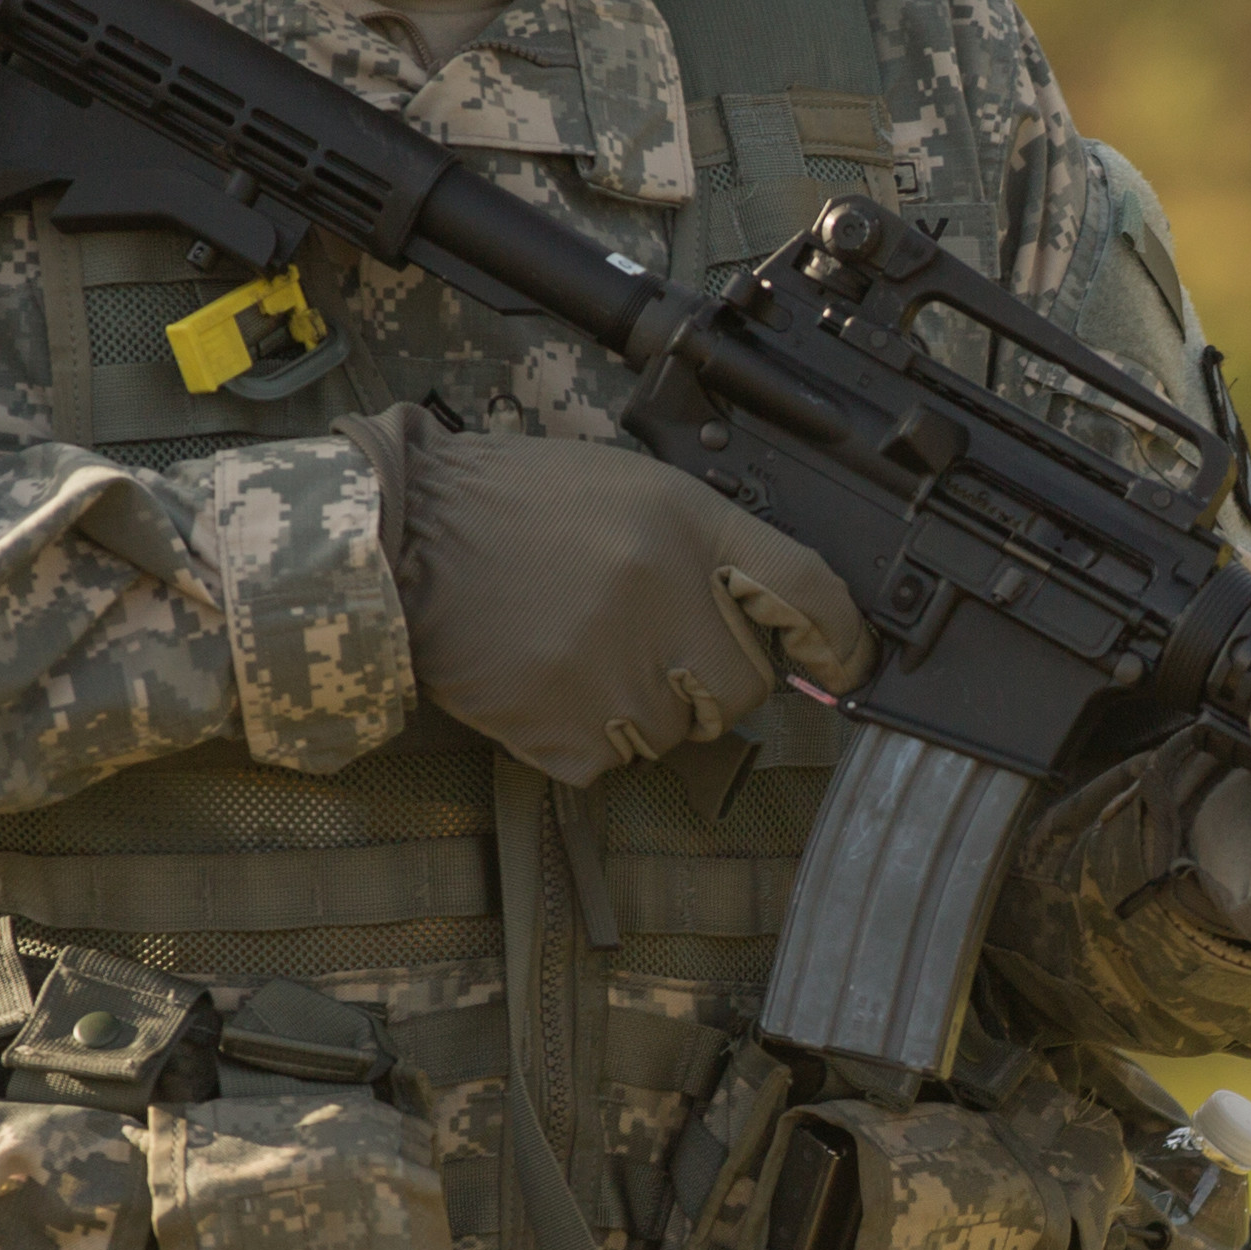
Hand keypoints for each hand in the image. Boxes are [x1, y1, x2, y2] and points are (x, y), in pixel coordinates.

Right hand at [353, 413, 871, 785]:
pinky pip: (608, 763)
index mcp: (684, 525)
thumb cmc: (515, 504)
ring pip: (676, 733)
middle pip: (745, 687)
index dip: (843, 636)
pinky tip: (547, 682)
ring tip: (579, 649)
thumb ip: (708, 544)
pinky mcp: (560, 727)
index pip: (806, 589)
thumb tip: (781, 615)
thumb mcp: (628, 486)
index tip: (849, 661)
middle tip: (645, 639)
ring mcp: (610, 669)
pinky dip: (584, 739)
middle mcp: (660, 595)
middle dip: (709, 676)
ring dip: (642, 709)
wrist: (401, 534)